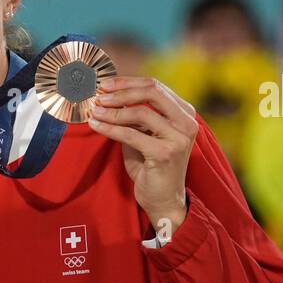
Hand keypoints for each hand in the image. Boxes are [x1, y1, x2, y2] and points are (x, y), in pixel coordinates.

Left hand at [88, 76, 196, 232]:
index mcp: (184, 113)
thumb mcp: (144, 135)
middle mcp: (187, 122)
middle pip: (152, 92)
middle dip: (121, 90)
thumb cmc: (151, 166)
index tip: (105, 84)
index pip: (155, 86)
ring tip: (95, 111)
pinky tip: (96, 125)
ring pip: (141, 112)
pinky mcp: (166, 153)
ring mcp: (179, 138)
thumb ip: (135, 115)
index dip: (128, 82)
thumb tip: (109, 96)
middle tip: (99, 94)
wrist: (164, 200)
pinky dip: (110, 127)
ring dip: (113, 110)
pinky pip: (132, 134)